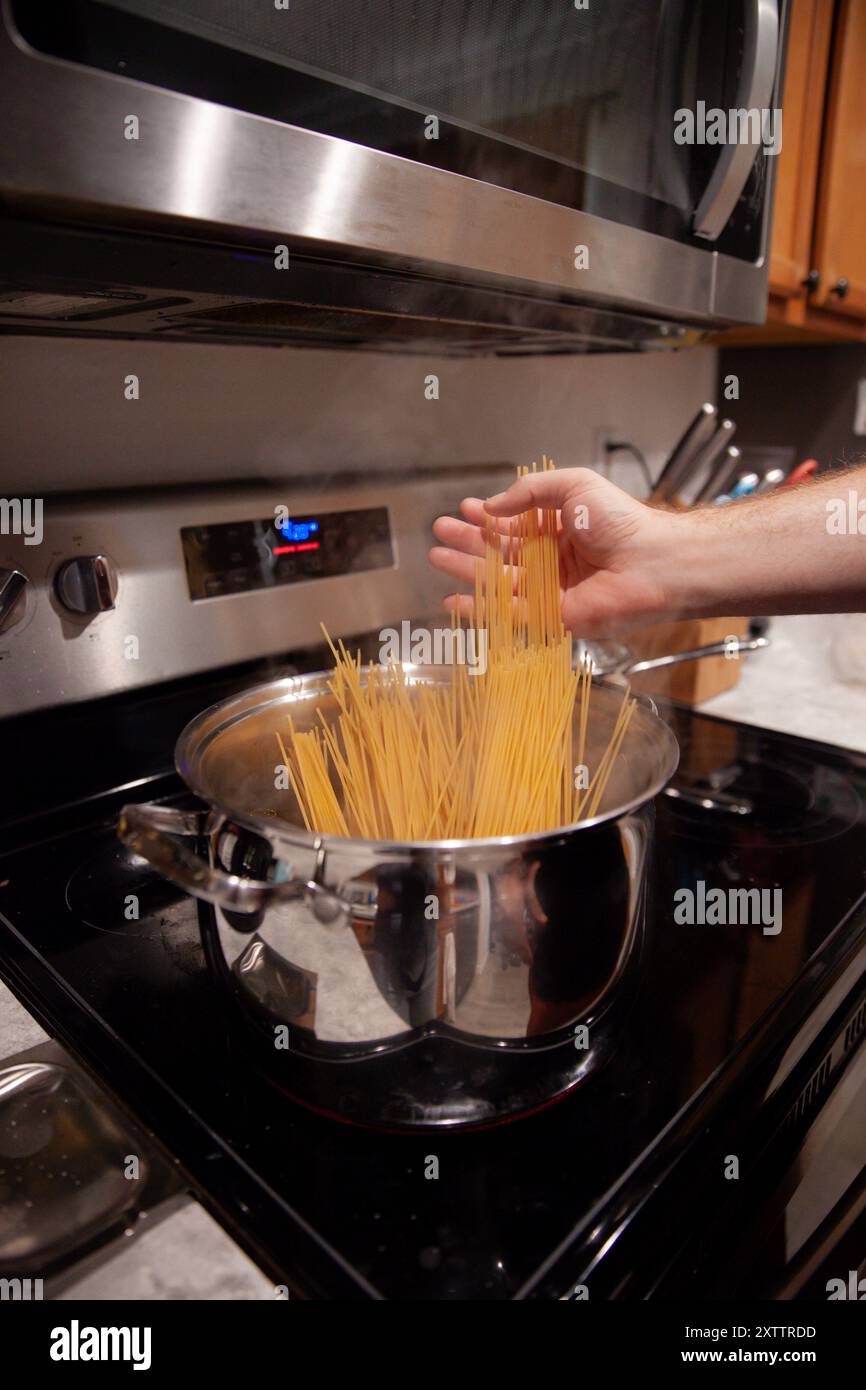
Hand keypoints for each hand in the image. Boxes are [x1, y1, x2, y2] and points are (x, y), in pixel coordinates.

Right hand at [430, 467, 676, 637]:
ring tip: (436, 557)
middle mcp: (552, 560)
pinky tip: (454, 601)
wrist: (650, 561)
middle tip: (439, 531)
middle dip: (468, 542)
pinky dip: (480, 609)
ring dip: (466, 571)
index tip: (463, 510)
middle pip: (500, 553)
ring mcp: (550, 590)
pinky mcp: (551, 617)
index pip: (515, 524)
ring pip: (498, 582)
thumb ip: (529, 492)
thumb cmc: (620, 520)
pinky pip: (509, 614)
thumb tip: (491, 507)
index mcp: (559, 529)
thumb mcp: (572, 486)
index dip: (487, 517)